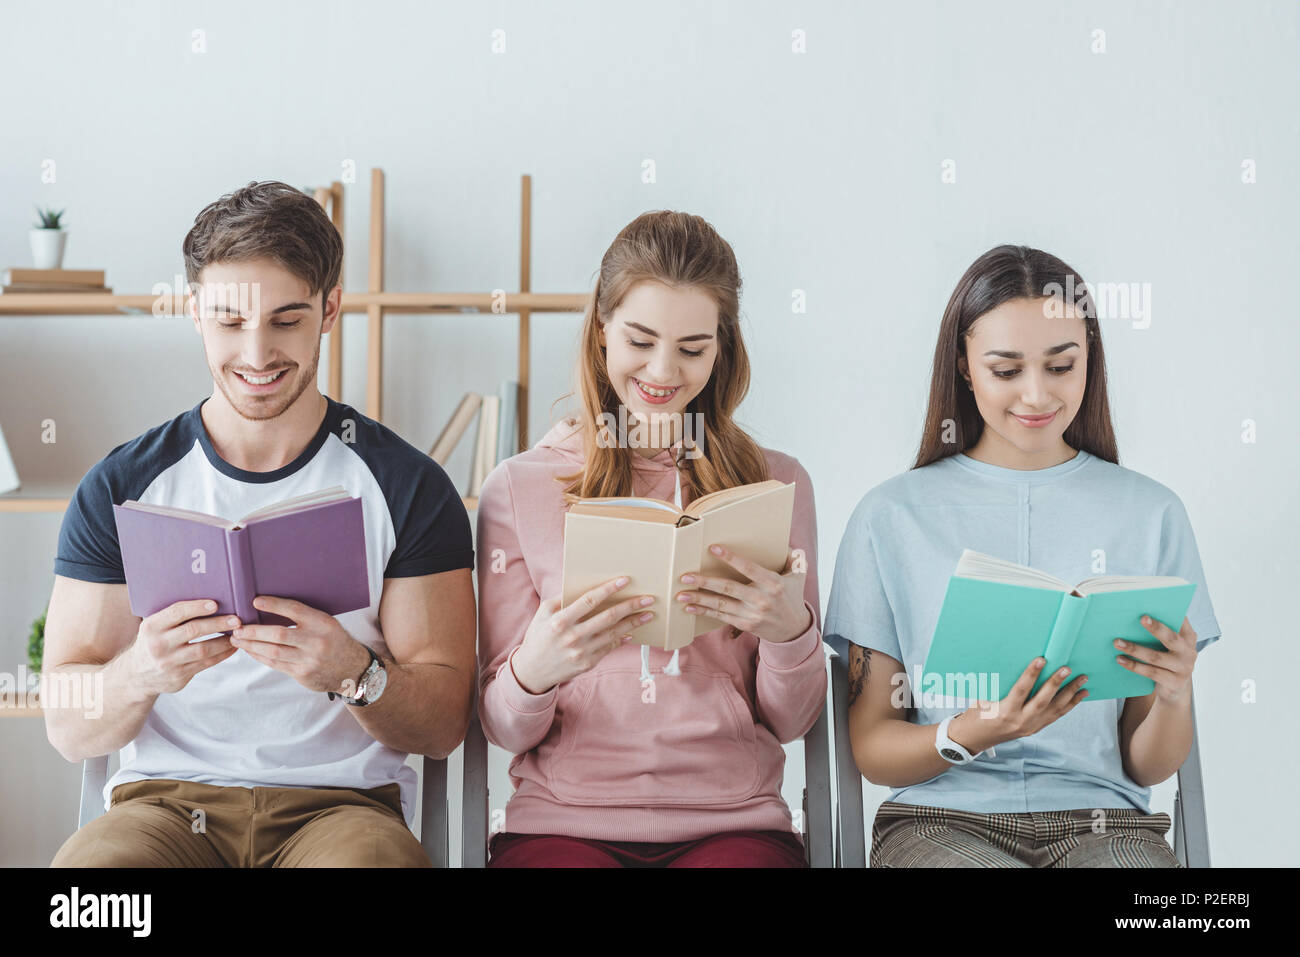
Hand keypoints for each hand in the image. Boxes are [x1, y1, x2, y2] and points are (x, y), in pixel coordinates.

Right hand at [125, 598, 238, 695]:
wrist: (136, 675)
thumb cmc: (152, 642)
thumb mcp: (153, 627)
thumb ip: (172, 616)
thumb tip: (206, 596)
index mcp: (151, 626)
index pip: (176, 612)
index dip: (197, 607)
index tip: (215, 604)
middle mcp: (158, 644)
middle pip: (193, 630)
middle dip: (218, 623)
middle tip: (236, 619)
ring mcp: (168, 662)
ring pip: (203, 649)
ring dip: (224, 641)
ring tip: (238, 632)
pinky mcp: (178, 677)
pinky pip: (205, 663)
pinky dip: (222, 654)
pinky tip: (231, 647)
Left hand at [228, 595, 370, 694]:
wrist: (352, 669)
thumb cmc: (334, 641)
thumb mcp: (327, 624)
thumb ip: (305, 618)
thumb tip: (270, 608)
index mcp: (323, 623)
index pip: (295, 610)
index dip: (274, 605)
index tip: (255, 601)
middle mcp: (317, 641)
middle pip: (279, 634)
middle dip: (254, 630)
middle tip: (237, 627)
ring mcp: (310, 659)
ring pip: (273, 651)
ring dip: (252, 645)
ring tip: (237, 639)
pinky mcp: (303, 674)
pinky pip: (276, 664)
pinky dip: (260, 656)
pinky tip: (250, 650)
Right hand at [511, 576, 655, 693]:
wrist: (532, 671)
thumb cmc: (538, 637)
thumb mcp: (542, 615)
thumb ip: (560, 600)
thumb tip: (583, 589)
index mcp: (560, 621)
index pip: (589, 601)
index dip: (608, 590)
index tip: (625, 581)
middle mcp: (572, 637)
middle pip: (608, 617)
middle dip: (630, 606)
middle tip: (648, 599)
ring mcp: (581, 652)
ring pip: (614, 633)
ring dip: (633, 623)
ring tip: (648, 614)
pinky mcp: (588, 663)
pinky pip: (609, 648)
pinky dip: (622, 638)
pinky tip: (632, 631)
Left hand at [675, 544, 811, 642]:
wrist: (794, 630)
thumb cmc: (792, 598)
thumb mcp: (799, 576)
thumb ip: (796, 559)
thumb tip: (791, 546)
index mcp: (773, 583)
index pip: (748, 568)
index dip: (730, 558)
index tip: (713, 549)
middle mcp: (761, 599)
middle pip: (729, 588)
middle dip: (706, 582)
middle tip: (686, 576)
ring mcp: (752, 613)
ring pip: (721, 604)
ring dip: (699, 599)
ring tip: (681, 595)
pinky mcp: (745, 625)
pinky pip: (721, 617)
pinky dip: (704, 612)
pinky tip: (690, 608)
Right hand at [950, 656, 1089, 752]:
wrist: (974, 739)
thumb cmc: (976, 715)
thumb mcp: (982, 698)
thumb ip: (999, 686)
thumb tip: (1016, 666)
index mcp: (1005, 712)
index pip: (1021, 690)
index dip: (1031, 674)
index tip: (1041, 660)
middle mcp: (1021, 721)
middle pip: (1043, 700)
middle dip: (1056, 684)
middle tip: (1067, 669)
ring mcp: (1031, 727)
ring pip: (1054, 709)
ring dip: (1070, 693)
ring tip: (1082, 680)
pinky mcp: (1036, 728)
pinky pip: (1056, 715)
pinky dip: (1069, 704)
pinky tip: (1079, 695)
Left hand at [1114, 615, 1197, 704]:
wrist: (1175, 688)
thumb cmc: (1167, 658)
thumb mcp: (1169, 645)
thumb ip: (1161, 631)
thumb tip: (1136, 615)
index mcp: (1188, 637)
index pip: (1181, 621)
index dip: (1170, 612)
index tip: (1156, 604)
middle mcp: (1189, 651)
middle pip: (1170, 638)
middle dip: (1156, 628)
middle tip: (1141, 618)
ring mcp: (1184, 668)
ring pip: (1156, 657)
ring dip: (1134, 649)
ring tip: (1117, 642)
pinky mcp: (1175, 682)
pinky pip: (1151, 672)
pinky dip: (1134, 665)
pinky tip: (1120, 659)